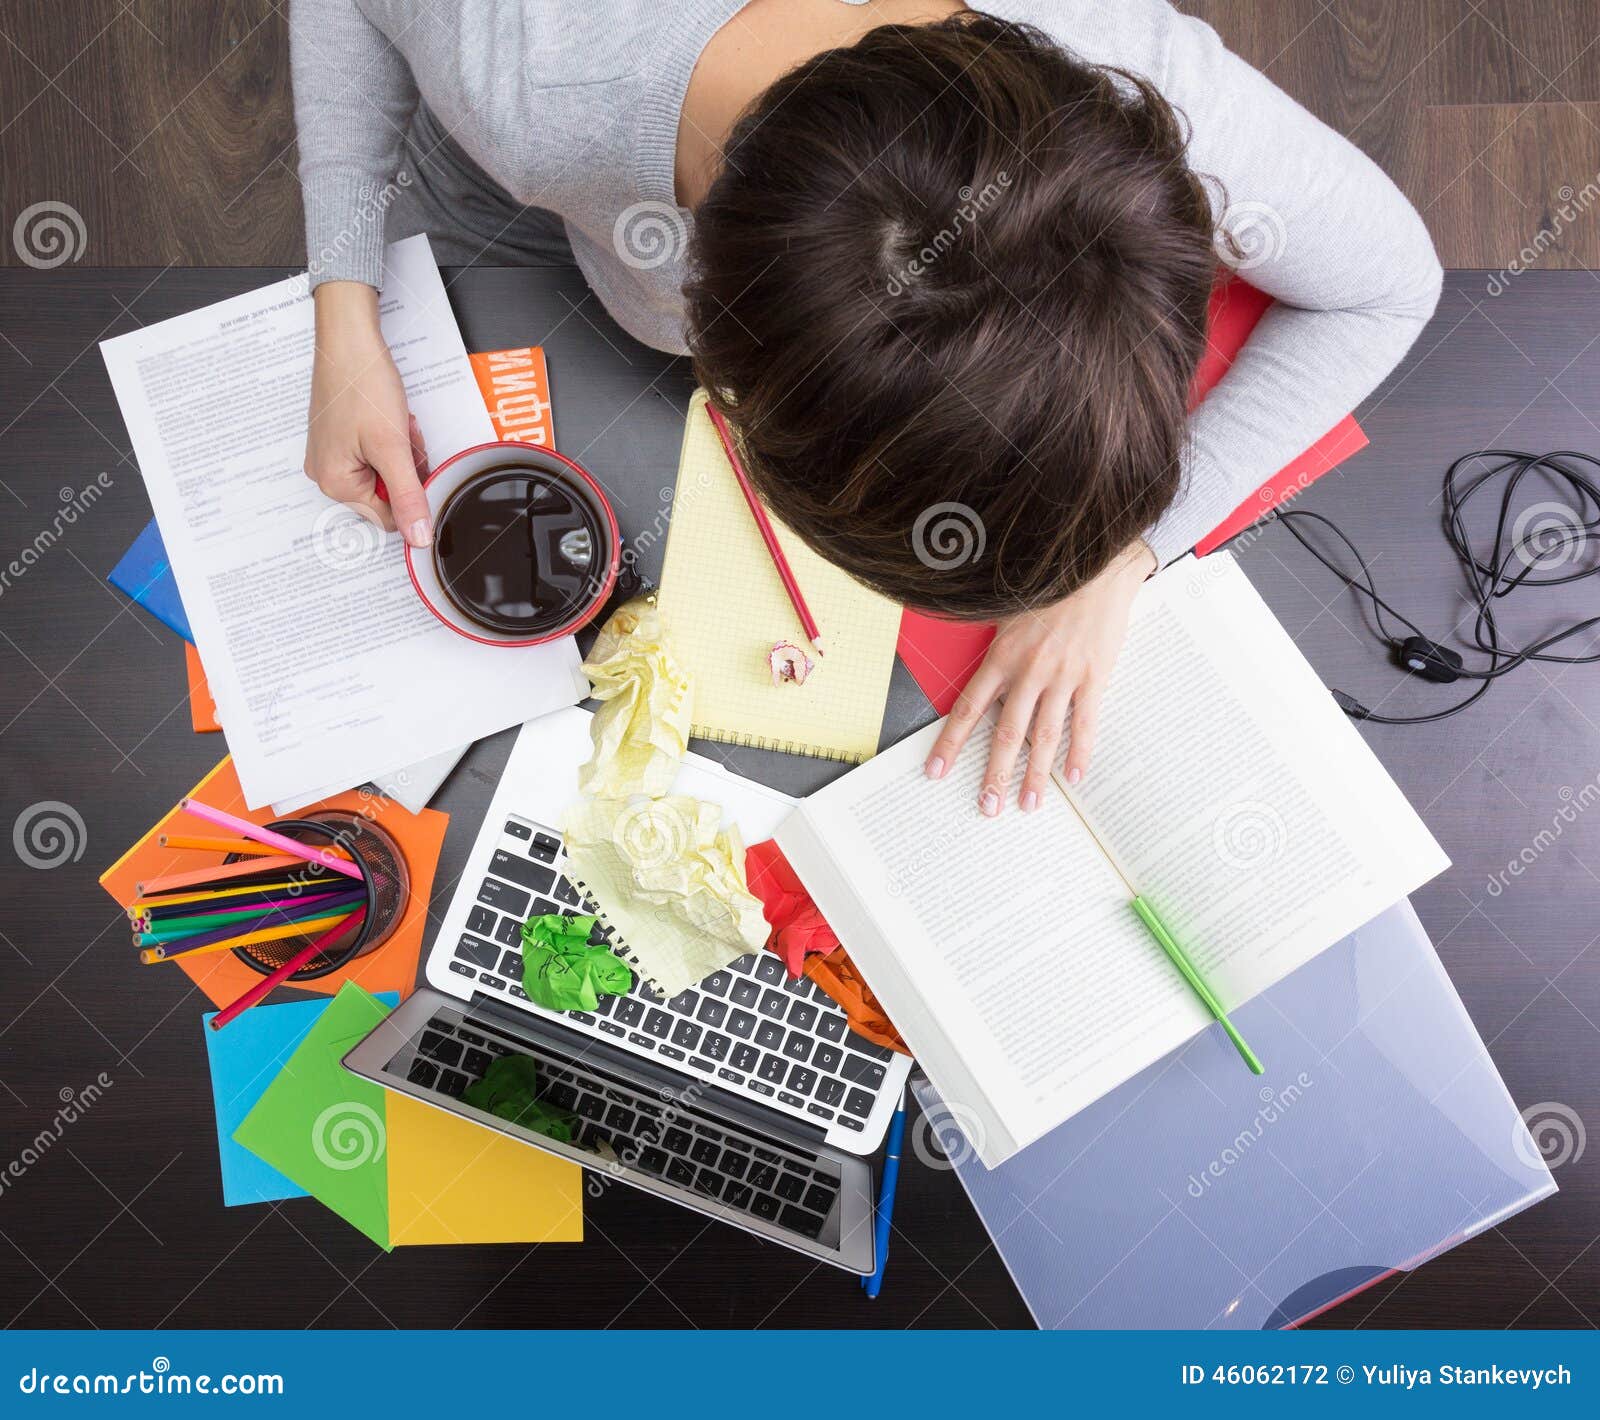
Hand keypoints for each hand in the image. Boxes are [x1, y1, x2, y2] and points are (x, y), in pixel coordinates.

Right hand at [303, 281, 431, 545]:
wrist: (349, 339)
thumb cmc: (362, 384)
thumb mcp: (393, 447)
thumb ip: (408, 497)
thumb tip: (418, 538)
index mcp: (335, 484)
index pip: (388, 518)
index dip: (411, 493)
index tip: (416, 464)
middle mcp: (327, 474)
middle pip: (388, 492)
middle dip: (405, 465)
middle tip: (403, 436)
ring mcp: (332, 454)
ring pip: (386, 470)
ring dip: (401, 449)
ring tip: (396, 422)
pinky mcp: (341, 437)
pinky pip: (377, 452)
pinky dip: (392, 437)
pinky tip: (391, 417)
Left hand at [924, 540, 1156, 813]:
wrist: (1096, 565)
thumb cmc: (1049, 589)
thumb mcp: (1007, 613)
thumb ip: (994, 650)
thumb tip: (979, 683)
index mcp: (1000, 657)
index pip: (967, 709)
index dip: (950, 744)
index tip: (936, 772)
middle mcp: (1027, 671)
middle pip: (1005, 733)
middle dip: (994, 774)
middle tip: (987, 806)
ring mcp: (1062, 676)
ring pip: (1044, 736)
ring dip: (1035, 775)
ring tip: (1028, 804)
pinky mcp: (1094, 677)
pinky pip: (1086, 723)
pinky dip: (1080, 752)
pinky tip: (1074, 777)